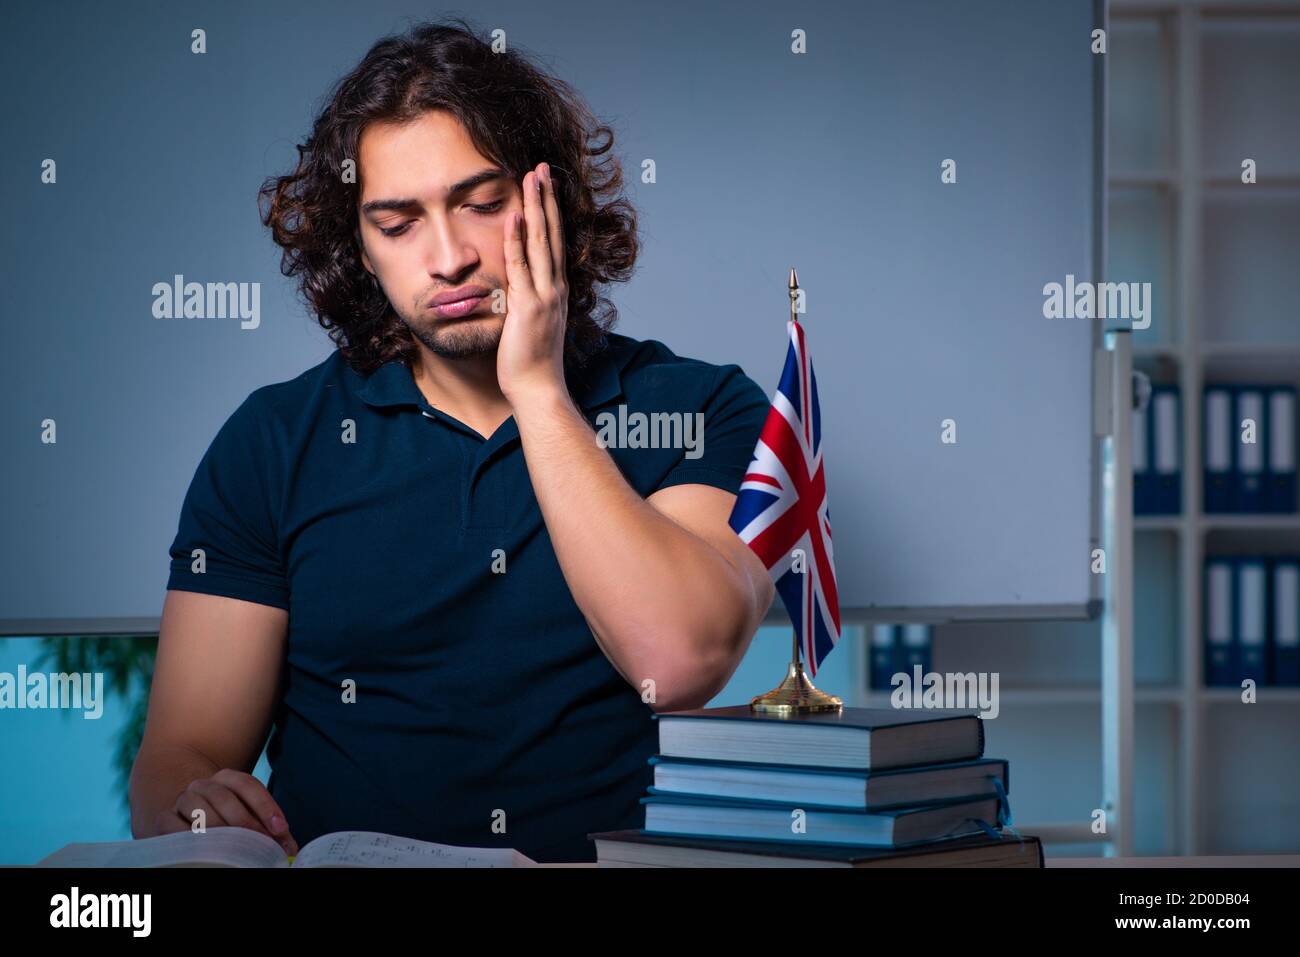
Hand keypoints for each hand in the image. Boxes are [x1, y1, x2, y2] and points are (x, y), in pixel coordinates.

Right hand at [157, 768, 298, 855]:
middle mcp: (203, 785)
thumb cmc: (221, 820)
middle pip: (225, 798)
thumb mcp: (244, 817)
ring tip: (236, 851)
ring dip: (220, 831)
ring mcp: (182, 801)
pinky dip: (189, 838)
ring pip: (201, 811)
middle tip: (261, 847)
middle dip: (246, 824)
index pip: (248, 785)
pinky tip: (205, 850)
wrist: (178, 814)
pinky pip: (174, 826)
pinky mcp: (164, 819)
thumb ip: (267, 829)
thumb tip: (290, 849)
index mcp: (226, 778)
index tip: (280, 829)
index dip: (266, 806)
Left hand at [497, 162, 568, 403]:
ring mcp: (544, 296)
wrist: (538, 389)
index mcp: (554, 291)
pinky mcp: (528, 306)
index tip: (545, 187)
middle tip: (542, 167)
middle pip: (552, 234)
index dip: (550, 214)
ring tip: (533, 177)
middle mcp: (554, 288)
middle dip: (546, 199)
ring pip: (542, 243)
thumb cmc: (532, 364)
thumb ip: (527, 303)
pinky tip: (515, 216)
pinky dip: (518, 241)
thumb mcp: (532, 326)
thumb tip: (518, 292)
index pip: (554, 244)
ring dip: (537, 208)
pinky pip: (521, 267)